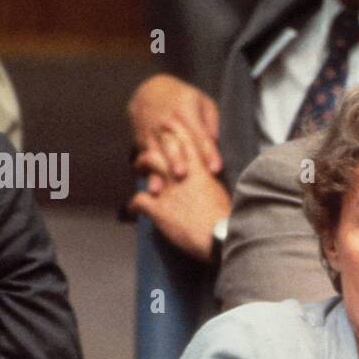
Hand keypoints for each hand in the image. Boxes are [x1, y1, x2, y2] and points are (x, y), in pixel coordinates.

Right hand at [127, 74, 220, 190]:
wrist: (149, 91)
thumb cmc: (185, 100)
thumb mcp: (202, 101)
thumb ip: (210, 121)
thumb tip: (214, 140)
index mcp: (184, 109)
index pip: (198, 133)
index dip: (207, 151)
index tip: (215, 169)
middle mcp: (165, 121)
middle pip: (172, 142)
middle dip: (176, 158)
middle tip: (182, 174)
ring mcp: (151, 132)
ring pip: (155, 153)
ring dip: (157, 171)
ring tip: (159, 189)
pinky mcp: (142, 141)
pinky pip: (144, 158)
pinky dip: (146, 173)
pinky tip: (151, 188)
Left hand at [127, 120, 232, 262]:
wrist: (219, 237)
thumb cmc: (226, 219)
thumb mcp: (221, 192)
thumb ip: (211, 179)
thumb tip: (210, 172)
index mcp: (200, 169)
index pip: (186, 140)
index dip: (175, 128)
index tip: (169, 121)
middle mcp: (182, 173)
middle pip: (164, 144)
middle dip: (155, 138)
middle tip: (149, 139)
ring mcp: (169, 189)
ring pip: (148, 162)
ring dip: (141, 163)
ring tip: (138, 168)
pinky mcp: (158, 209)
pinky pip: (139, 199)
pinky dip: (134, 204)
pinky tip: (133, 208)